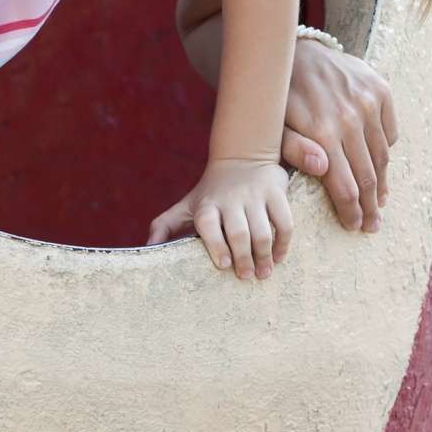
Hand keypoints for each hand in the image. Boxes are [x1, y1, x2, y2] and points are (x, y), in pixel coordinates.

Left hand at [146, 160, 291, 280]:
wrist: (242, 155)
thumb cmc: (211, 191)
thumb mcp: (187, 204)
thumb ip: (166, 224)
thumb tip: (147, 245)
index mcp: (207, 205)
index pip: (208, 224)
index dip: (215, 244)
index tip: (222, 265)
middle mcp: (231, 199)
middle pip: (238, 232)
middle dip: (243, 258)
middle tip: (246, 277)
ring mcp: (255, 196)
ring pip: (263, 230)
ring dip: (264, 255)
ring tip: (263, 273)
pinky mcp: (275, 192)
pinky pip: (284, 221)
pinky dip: (283, 242)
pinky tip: (279, 257)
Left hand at [280, 38, 397, 233]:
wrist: (296, 50)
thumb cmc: (280, 95)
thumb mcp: (273, 125)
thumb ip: (293, 148)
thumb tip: (321, 167)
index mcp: (322, 132)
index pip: (345, 185)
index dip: (352, 210)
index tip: (355, 226)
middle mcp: (350, 118)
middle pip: (368, 175)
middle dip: (371, 205)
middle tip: (372, 224)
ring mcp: (368, 102)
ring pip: (382, 156)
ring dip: (382, 182)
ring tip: (380, 200)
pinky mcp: (380, 88)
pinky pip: (390, 130)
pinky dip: (386, 148)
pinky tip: (378, 162)